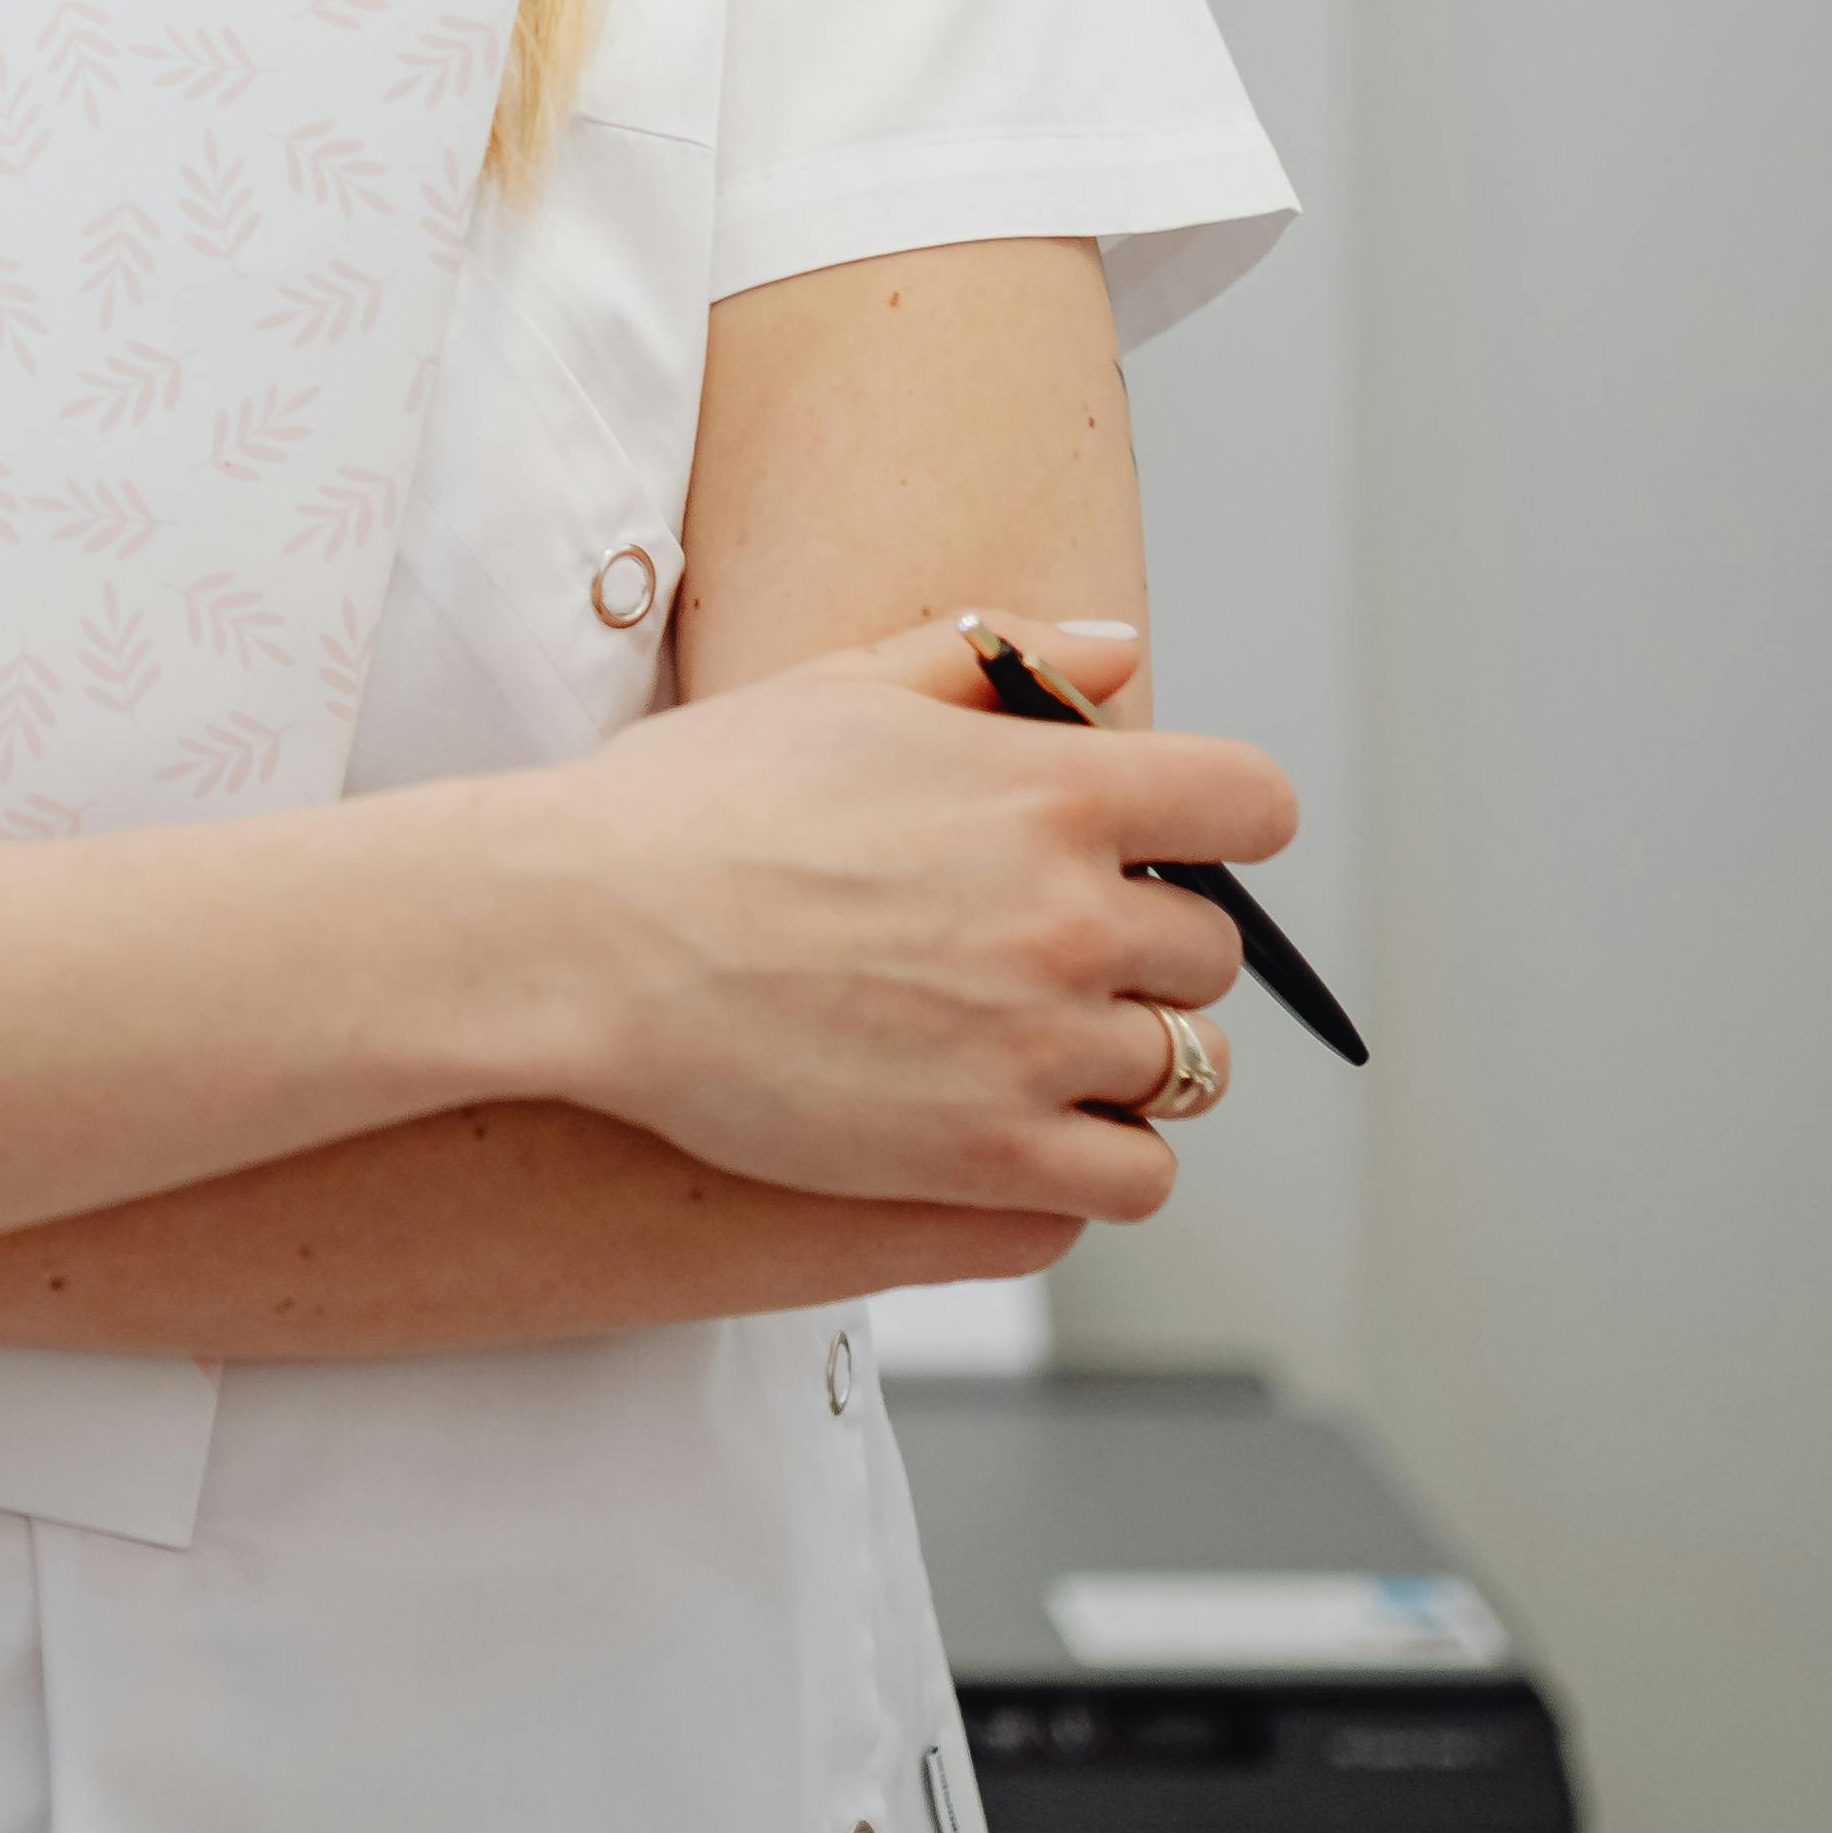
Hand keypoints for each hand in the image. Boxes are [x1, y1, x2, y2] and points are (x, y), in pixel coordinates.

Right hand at [529, 614, 1288, 1223]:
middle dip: (1148, 949)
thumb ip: (1000, 659)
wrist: (580, 936)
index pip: (1252, 806)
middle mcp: (1069, 918)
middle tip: (1048, 951)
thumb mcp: (845, 688)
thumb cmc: (691, 804)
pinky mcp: (987, 1153)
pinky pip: (1132, 1178)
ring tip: (1032, 1042)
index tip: (1168, 844)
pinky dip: (1104, 1158)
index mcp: (1052, 792)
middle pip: (1211, 952)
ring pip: (1183, 1070)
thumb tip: (1123, 654)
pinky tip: (1031, 1125)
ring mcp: (1036, 1045)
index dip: (1221, 824)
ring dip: (1126, 1056)